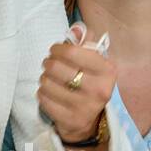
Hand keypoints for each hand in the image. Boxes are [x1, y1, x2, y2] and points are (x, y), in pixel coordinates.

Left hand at [36, 29, 115, 146]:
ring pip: (46, 82)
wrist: (90, 120)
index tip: (55, 51)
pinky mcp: (71, 120)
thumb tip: (76, 29)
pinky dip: (42, 94)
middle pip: (55, 67)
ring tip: (51, 80)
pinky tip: (50, 94)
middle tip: (50, 66)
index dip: (57, 49)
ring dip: (44, 79)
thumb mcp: (93, 63)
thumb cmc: (89, 83)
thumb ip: (84, 44)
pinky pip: (43, 99)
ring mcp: (86, 107)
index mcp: (107, 71)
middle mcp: (99, 90)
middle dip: (48, 64)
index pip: (71, 52)